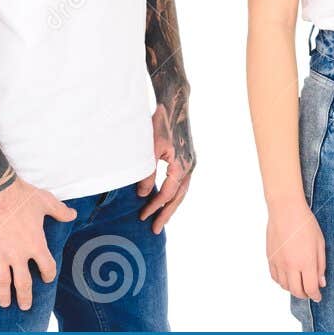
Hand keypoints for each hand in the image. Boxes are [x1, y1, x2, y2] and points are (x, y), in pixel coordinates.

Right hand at [0, 178, 77, 310]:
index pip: (46, 266)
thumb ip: (61, 211)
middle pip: (23, 283)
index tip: (47, 278)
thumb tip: (73, 214)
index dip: (48, 274)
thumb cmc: (23, 196)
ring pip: (2, 281)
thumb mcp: (46, 202)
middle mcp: (18, 254)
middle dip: (25, 297)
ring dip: (3, 295)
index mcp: (36, 244)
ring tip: (5, 304)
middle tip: (25, 306)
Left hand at [138, 101, 194, 232]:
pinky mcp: (188, 158)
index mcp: (181, 165)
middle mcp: (190, 165)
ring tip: (161, 220)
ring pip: (183, 191)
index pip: (168, 193)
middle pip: (179, 196)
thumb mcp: (150, 149)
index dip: (155, 206)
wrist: (175, 105)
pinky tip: (166, 199)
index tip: (143, 216)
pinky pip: (182, 182)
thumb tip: (143, 195)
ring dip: (171, 206)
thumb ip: (147, 173)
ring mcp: (191, 162)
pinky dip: (175, 194)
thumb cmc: (160, 124)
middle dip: (166, 213)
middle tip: (155, 229)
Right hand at [266, 196, 324, 299]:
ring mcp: (279, 263)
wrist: (286, 210)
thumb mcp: (320, 243)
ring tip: (299, 284)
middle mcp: (291, 265)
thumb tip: (321, 282)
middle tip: (310, 292)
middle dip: (305, 295)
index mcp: (306, 261)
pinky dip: (282, 282)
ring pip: (284, 286)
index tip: (318, 297)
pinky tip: (288, 278)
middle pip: (296, 291)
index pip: (310, 288)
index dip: (315, 295)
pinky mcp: (270, 258)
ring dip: (293, 289)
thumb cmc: (305, 223)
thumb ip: (321, 265)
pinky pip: (275, 277)